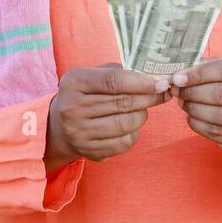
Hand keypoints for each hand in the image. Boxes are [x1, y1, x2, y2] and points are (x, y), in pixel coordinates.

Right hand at [46, 63, 171, 165]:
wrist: (59, 126)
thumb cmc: (83, 95)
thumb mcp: (90, 75)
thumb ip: (116, 72)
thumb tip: (150, 77)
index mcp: (74, 82)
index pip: (113, 81)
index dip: (141, 82)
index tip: (161, 83)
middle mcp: (73, 108)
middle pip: (122, 103)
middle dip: (148, 98)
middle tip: (162, 94)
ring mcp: (79, 132)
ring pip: (125, 123)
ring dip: (142, 115)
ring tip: (144, 109)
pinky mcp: (89, 150)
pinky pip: (123, 142)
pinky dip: (134, 132)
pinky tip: (132, 125)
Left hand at [172, 59, 221, 160]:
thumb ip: (209, 66)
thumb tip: (182, 68)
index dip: (199, 74)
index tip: (179, 77)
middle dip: (193, 92)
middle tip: (177, 90)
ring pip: (218, 115)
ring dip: (194, 108)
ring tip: (182, 102)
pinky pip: (216, 132)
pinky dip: (197, 124)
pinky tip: (190, 116)